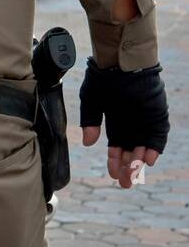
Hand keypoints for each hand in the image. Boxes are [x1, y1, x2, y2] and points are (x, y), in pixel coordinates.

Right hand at [79, 59, 169, 187]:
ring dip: (140, 161)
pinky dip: (155, 147)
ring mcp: (144, 119)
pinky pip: (158, 135)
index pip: (117, 147)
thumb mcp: (91, 102)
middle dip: (128, 168)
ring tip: (135, 175)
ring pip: (145, 146)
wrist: (118, 61)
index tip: (112, 175)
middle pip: (131, 151)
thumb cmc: (103, 78)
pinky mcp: (156, 114)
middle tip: (126, 184)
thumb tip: (89, 143)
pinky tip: (148, 159)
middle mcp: (132, 123)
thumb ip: (90, 122)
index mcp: (116, 121)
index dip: (115, 161)